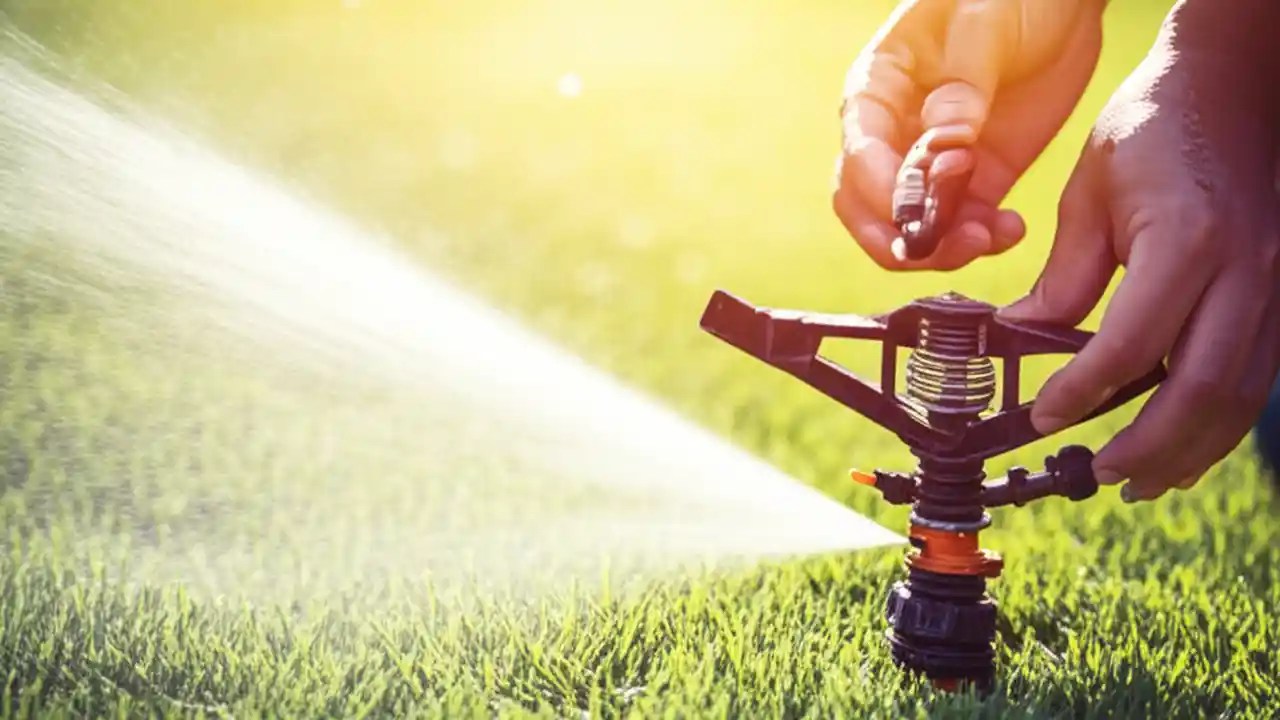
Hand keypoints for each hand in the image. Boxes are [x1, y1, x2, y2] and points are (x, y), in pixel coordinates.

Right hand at [834, 0, 1105, 269]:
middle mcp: (894, 134)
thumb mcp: (985, 27)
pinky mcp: (975, 179)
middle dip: (897, 239)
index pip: (858, 156)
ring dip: (942, 248)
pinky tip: (1012, 229)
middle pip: (865, 207)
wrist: (1064, 1)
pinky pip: (962, 226)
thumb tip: (943, 146)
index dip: (881, 193)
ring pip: (910, 228)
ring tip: (991, 235)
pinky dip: (980, 241)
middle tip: (946, 246)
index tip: (917, 211)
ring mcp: (933, 162)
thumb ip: (962, 88)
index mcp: (876, 91)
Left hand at [1000, 46, 1279, 501]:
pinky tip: (1184, 446)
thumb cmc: (1156, 128)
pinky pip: (1256, 377)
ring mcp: (1275, 287)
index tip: (1043, 416)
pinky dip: (1218, 421)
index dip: (1083, 392)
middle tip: (1099, 474)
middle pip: (1201, 390)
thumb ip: (1062, 276)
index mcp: (1189, 240)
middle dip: (1147, 447)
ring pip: (1239, 396)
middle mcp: (1247, 272)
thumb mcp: (1089, 193)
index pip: (1134, 345)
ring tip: (1140, 480)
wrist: (1236, 86)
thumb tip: (1019, 339)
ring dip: (1189, 449)